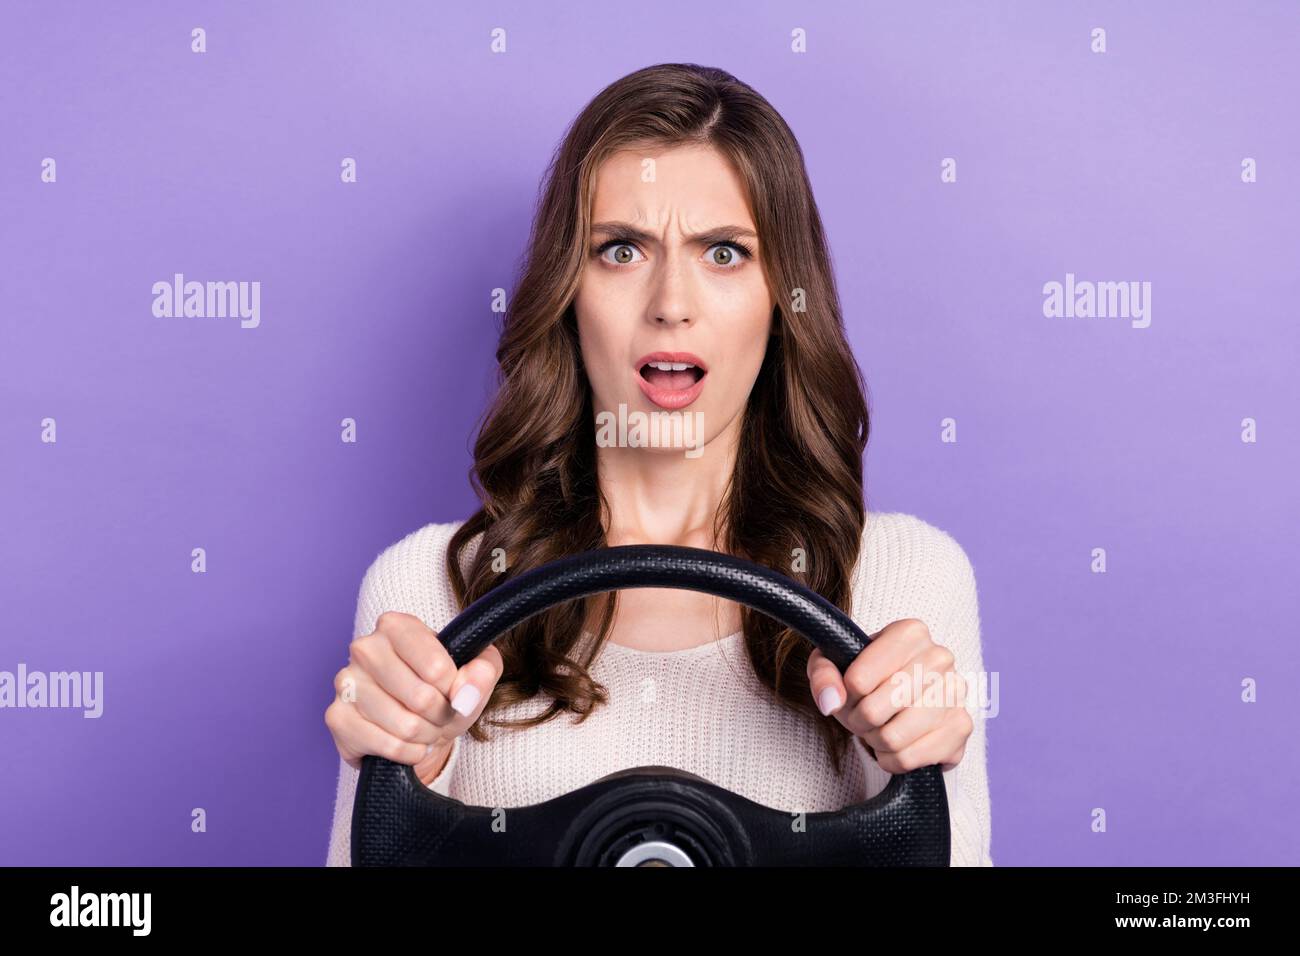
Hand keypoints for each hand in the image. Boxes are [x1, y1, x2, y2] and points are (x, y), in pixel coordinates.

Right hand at [324, 611, 502, 783]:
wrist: (418, 728)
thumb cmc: (444, 692)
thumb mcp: (476, 674)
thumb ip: (483, 670)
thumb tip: (467, 690)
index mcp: (397, 626)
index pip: (436, 667)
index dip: (455, 689)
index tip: (454, 691)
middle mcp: (365, 647)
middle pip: (421, 698)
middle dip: (441, 715)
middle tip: (440, 715)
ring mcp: (346, 681)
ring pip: (404, 725)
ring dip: (425, 735)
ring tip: (425, 728)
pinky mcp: (336, 716)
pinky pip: (386, 745)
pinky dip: (407, 753)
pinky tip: (408, 745)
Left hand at [807, 618, 971, 773]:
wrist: (904, 696)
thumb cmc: (867, 676)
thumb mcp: (834, 664)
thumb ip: (823, 675)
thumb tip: (831, 701)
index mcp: (910, 632)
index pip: (858, 680)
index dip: (845, 696)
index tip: (850, 693)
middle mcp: (940, 657)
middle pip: (875, 711)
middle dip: (858, 721)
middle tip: (861, 716)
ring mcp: (956, 692)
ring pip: (893, 738)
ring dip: (875, 741)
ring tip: (878, 729)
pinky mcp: (962, 727)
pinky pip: (912, 759)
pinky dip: (893, 759)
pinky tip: (896, 744)